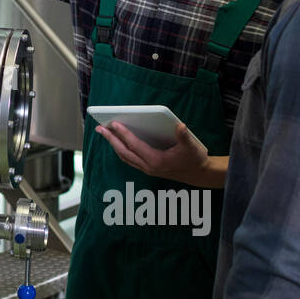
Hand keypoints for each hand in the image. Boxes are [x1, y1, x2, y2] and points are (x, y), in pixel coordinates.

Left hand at [95, 121, 224, 187]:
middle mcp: (149, 167)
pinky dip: (121, 150)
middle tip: (100, 127)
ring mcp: (147, 169)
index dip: (123, 134)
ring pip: (125, 157)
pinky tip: (118, 142)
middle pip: (124, 152)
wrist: (199, 175)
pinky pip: (130, 160)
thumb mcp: (192, 146)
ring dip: (114, 145)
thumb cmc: (195, 159)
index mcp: (156, 161)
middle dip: (111, 139)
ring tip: (104, 133)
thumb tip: (180, 126)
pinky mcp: (148, 169)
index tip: (113, 124)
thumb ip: (184, 136)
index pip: (135, 145)